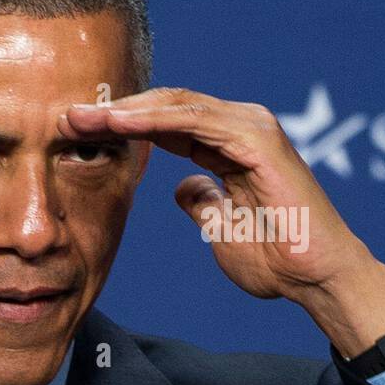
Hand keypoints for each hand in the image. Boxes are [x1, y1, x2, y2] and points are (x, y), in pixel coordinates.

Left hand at [60, 87, 384, 356]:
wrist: (317, 278)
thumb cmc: (278, 259)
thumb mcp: (221, 227)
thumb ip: (202, 200)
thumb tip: (181, 186)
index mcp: (232, 145)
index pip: (168, 123)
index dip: (122, 126)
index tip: (76, 133)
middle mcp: (243, 127)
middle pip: (167, 106)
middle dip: (115, 110)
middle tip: (66, 116)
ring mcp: (253, 128)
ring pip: (177, 106)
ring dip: (126, 111)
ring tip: (82, 117)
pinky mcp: (258, 139)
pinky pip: (196, 121)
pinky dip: (155, 120)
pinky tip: (119, 123)